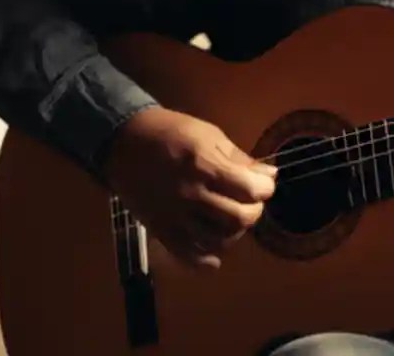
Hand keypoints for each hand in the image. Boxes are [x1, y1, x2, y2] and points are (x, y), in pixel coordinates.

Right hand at [102, 106, 277, 269]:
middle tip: (250, 201)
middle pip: (239, 218)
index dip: (265, 189)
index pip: (250, 190)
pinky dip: (205, 260)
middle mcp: (192, 195)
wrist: (124, 142)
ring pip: (218, 240)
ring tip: (232, 220)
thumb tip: (269, 175)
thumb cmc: (171, 132)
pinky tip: (215, 254)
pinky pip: (187, 255)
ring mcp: (175, 215)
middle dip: (254, 210)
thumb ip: (240, 158)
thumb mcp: (210, 135)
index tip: (263, 184)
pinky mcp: (160, 229)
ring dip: (234, 233)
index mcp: (206, 167)